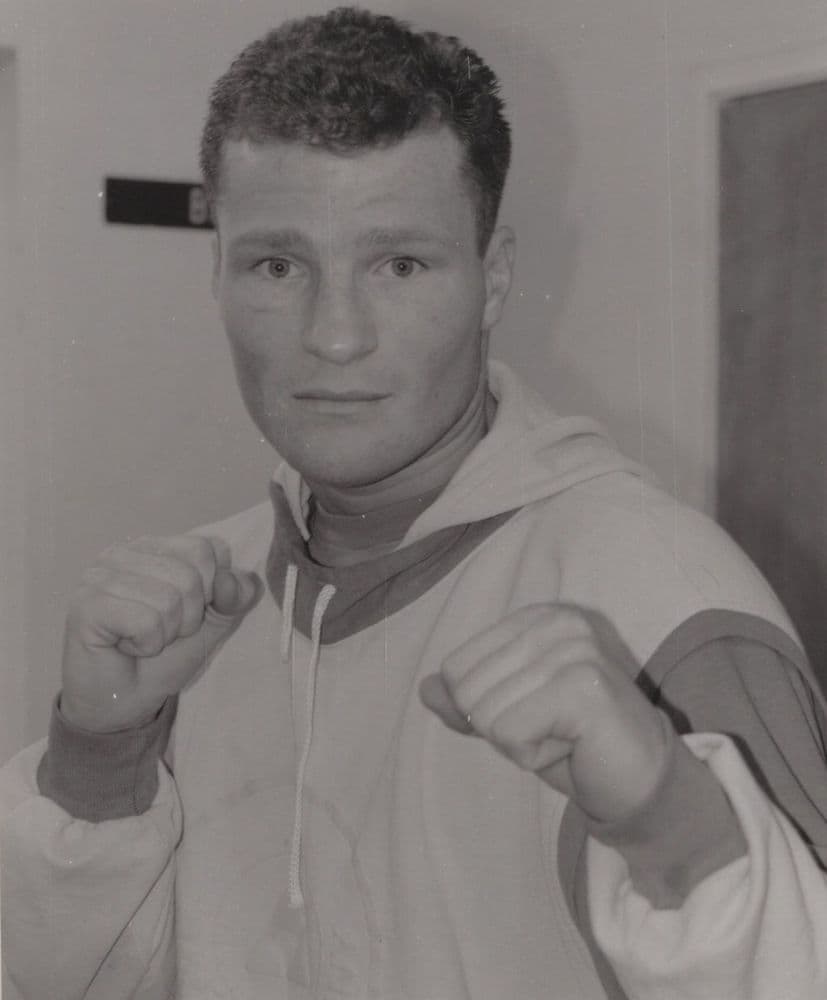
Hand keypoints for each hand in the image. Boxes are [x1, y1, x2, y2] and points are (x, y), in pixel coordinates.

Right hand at [60, 534, 260, 731]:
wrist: (123, 702)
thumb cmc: (161, 658)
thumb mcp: (211, 622)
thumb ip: (234, 597)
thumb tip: (246, 583)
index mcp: (152, 547)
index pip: (206, 548)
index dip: (212, 590)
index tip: (186, 614)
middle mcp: (122, 552)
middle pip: (191, 575)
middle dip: (188, 618)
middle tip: (160, 632)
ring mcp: (99, 575)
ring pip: (170, 599)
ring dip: (166, 634)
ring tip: (142, 640)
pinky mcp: (87, 604)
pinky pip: (147, 621)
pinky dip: (147, 644)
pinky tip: (125, 647)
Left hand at [419, 604, 671, 823]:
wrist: (641, 782)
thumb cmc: (577, 745)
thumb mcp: (510, 717)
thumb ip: (467, 700)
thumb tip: (425, 689)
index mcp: (536, 618)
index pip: (456, 668)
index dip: (484, 710)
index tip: (536, 714)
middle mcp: (556, 621)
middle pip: (466, 691)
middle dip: (501, 728)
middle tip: (554, 729)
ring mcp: (573, 649)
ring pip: (485, 714)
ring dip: (520, 743)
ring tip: (566, 736)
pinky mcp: (583, 685)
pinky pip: (509, 733)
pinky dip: (533, 755)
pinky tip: (573, 746)